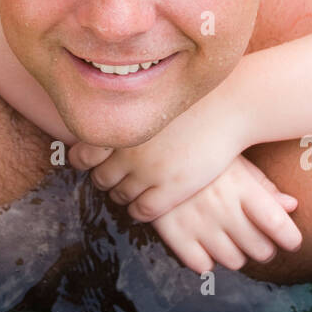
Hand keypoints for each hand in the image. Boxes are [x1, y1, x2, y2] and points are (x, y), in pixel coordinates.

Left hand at [69, 80, 246, 221]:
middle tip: (117, 176)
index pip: (81, 155)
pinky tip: (146, 204)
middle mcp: (127, 150)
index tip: (95, 161)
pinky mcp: (170, 189)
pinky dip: (138, 211)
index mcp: (119, 125)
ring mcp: (148, 171)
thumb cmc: (190, 100)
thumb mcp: (148, 101)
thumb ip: (123, 116)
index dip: (85, 162)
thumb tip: (101, 129)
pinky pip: (141, 211)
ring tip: (133, 189)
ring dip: (122, 196)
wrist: (229, 106)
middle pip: (100, 178)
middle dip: (106, 179)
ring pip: (119, 196)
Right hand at [150, 154, 300, 274]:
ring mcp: (196, 220)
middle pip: (260, 249)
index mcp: (241, 186)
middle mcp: (222, 206)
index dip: (290, 239)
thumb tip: (291, 206)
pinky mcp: (172, 231)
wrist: (152, 142)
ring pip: (233, 261)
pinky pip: (200, 265)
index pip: (277, 224)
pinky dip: (206, 259)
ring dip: (237, 254)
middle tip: (257, 238)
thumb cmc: (202, 151)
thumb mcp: (235, 161)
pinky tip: (204, 242)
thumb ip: (263, 186)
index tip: (292, 241)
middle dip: (264, 248)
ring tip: (229, 238)